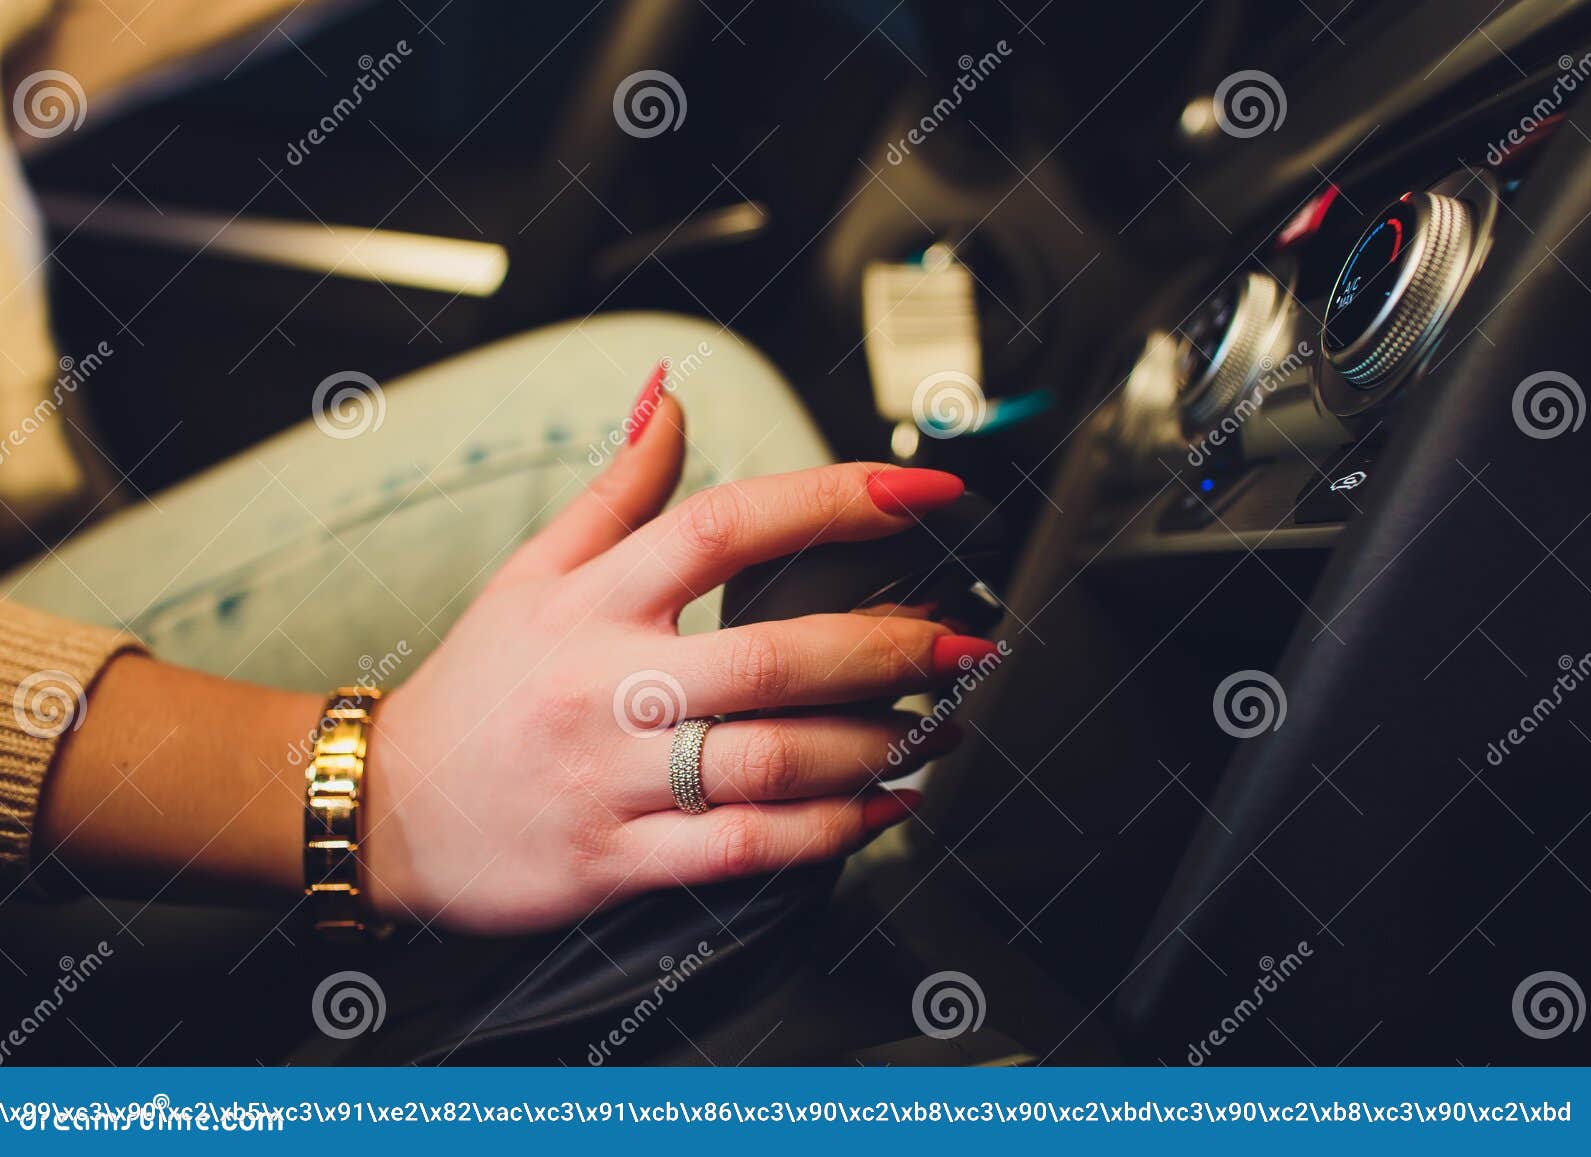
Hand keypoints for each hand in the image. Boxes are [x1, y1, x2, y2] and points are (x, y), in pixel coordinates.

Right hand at [361, 388, 990, 935]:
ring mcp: (610, 775)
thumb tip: (669, 394)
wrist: (385, 808)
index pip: (726, 526)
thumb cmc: (477, 686)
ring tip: (941, 728)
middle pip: (772, 655)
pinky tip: (885, 807)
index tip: (924, 495)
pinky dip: (830, 831)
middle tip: (963, 644)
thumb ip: (618, 488)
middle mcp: (604, 681)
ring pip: (771, 758)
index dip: (835, 501)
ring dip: (878, 743)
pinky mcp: (615, 858)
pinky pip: (743, 847)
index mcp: (592, 599)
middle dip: (889, 647)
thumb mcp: (532, 572)